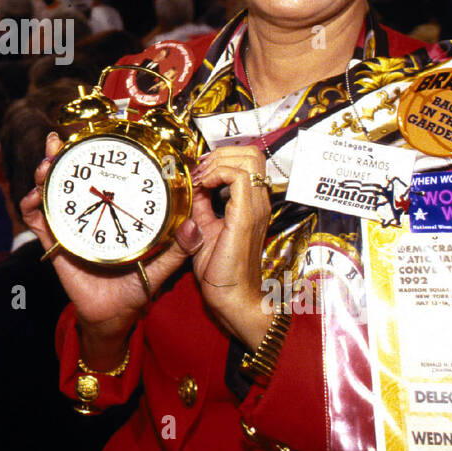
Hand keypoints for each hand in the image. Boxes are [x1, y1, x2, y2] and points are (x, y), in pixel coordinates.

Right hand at [21, 133, 191, 366]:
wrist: (113, 315)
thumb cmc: (136, 287)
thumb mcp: (161, 265)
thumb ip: (178, 248)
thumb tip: (193, 226)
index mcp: (114, 211)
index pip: (104, 176)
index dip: (96, 153)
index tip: (96, 137)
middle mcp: (89, 213)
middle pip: (71, 176)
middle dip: (61, 155)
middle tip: (59, 143)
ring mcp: (70, 226)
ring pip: (50, 192)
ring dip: (44, 175)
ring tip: (46, 166)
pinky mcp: (55, 243)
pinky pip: (38, 221)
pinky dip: (32, 206)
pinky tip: (35, 199)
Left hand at [180, 146, 273, 347]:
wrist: (232, 298)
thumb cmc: (221, 271)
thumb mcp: (205, 229)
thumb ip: (201, 207)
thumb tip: (193, 187)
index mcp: (251, 204)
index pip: (248, 160)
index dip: (221, 157)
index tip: (199, 171)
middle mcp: (259, 201)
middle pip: (252, 152)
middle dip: (221, 153)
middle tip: (201, 171)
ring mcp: (256, 207)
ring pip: (249, 157)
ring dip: (218, 161)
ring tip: (201, 179)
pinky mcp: (246, 216)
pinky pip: (239, 176)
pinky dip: (218, 173)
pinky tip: (204, 186)